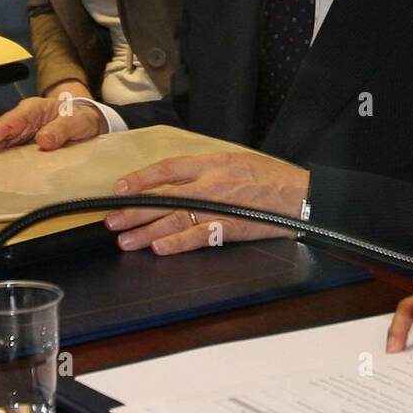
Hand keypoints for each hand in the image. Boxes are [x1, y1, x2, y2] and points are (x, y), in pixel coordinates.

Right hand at [0, 87, 102, 154]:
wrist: (91, 121)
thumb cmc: (81, 116)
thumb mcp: (76, 121)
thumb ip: (61, 129)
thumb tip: (43, 140)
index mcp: (32, 110)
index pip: (6, 124)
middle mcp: (23, 122)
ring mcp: (23, 136)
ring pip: (2, 149)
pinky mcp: (26, 148)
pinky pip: (12, 157)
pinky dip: (4, 167)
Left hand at [104, 151, 309, 254]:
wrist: (301, 196)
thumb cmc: (271, 179)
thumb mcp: (237, 162)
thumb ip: (208, 170)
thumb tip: (176, 181)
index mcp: (213, 163)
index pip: (168, 168)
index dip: (141, 179)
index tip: (119, 189)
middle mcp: (212, 183)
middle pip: (164, 197)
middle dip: (134, 210)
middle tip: (111, 221)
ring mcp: (220, 206)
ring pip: (175, 219)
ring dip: (148, 231)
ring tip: (125, 241)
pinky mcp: (231, 226)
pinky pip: (199, 235)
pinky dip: (179, 243)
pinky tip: (160, 249)